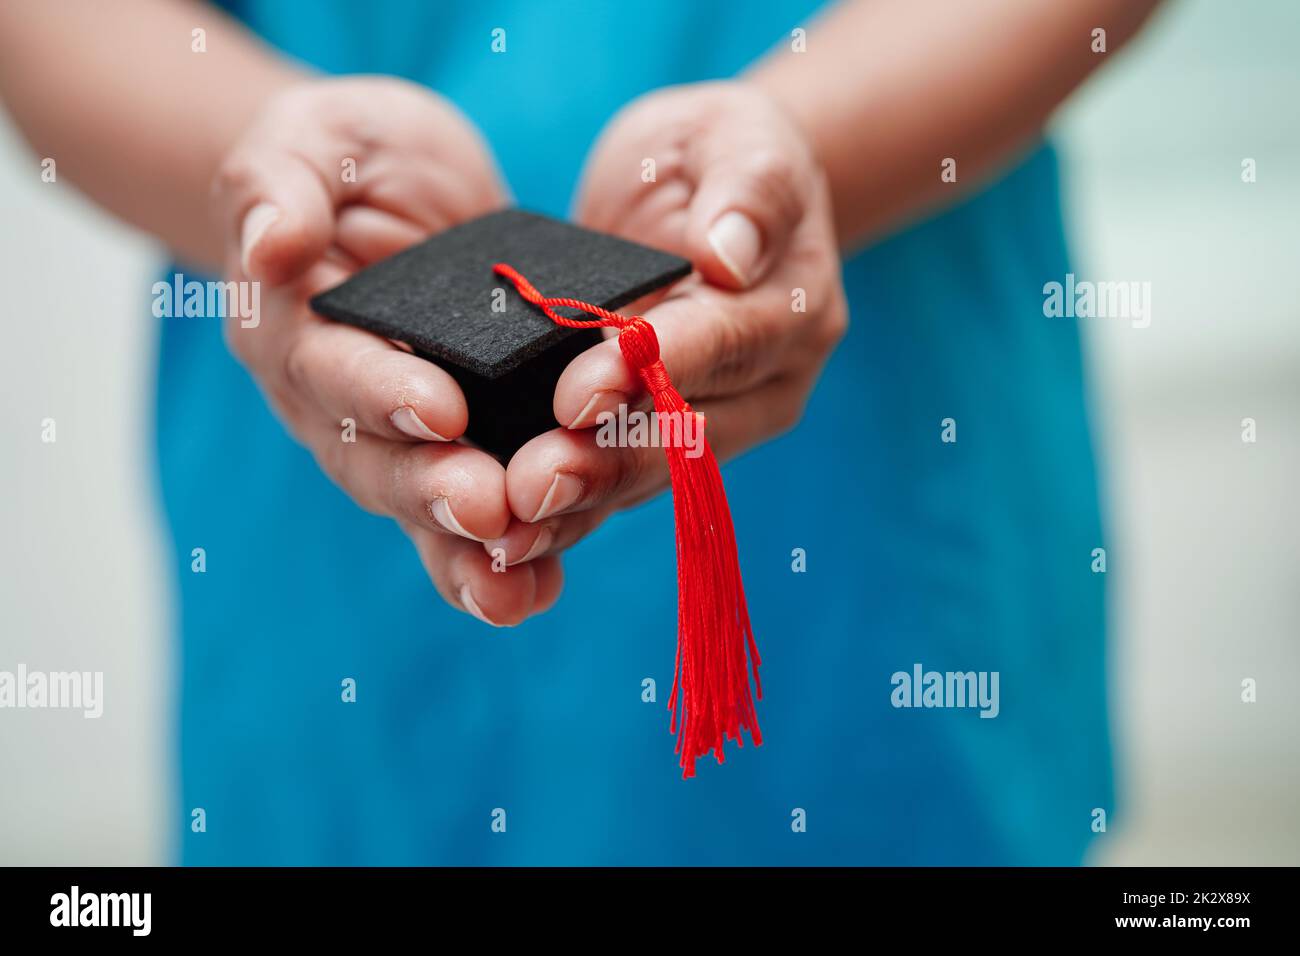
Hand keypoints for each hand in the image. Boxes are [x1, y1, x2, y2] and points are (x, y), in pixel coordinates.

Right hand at [214, 77, 562, 625]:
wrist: (394, 190)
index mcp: (295, 330)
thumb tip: (270, 248)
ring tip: (517, 583)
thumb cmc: (347, 157)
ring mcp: (400, 439)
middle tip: (489, 511)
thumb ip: (283, 186)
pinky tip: (539, 591)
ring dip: (468, 550)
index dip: (381, 392)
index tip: (441, 410)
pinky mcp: (462, 450)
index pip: (331, 369)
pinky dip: (505, 560)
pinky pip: (473, 516)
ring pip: (423, 508)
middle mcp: (340, 403)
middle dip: (432, 491)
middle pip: (377, 461)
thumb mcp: (313, 141)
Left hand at [487, 82, 846, 574]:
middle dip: (607, 460)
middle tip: (532, 483)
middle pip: (690, 436)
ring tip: (511, 529)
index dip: (655, 370)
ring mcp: (718, 426)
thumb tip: (728, 255)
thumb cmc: (717, 154)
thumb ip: (745, 190)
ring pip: (651, 478)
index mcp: (792, 309)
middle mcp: (764, 385)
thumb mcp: (737, 139)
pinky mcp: (663, 445)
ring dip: (580, 505)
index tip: (579, 389)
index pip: (726, 345)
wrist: (704, 197)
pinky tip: (510, 541)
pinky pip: (618, 487)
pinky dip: (568, 516)